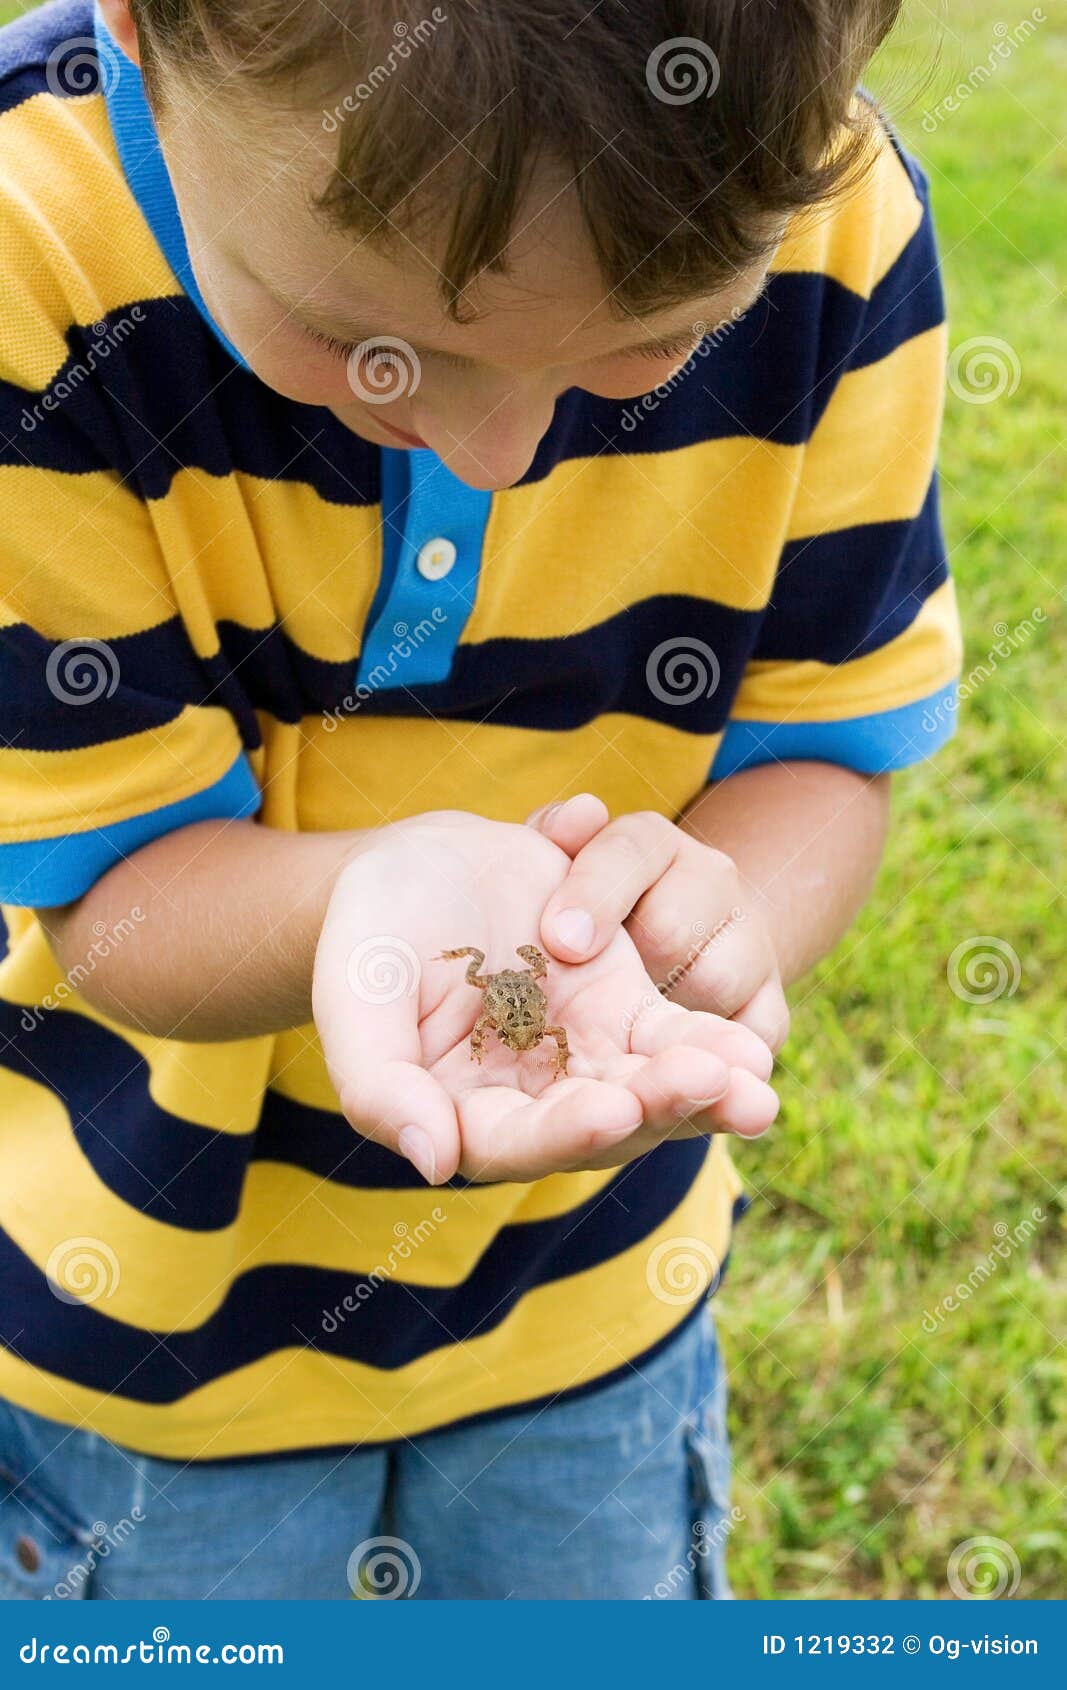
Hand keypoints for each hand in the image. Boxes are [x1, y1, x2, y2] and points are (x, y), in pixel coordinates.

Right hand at [312, 804, 777, 1184]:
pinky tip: (753, 1050)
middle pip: (605, 1124)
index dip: (566, 1132)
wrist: (410, 868)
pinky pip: (673, 1032)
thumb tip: (433, 1161)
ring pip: (652, 1087)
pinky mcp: (620, 1006)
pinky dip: (712, 1042)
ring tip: (753, 1083)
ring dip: (705, 1090)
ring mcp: (583, 1056)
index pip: (519, 1143)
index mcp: (462, 1116)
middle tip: (716, 1087)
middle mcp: (532, 1102)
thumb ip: (379, 1085)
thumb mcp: (356, 1000)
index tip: (613, 1109)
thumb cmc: (367, 937)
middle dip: (661, 1109)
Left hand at [530, 806, 789, 1052]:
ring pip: (716, 981)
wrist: (673, 950)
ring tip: (624, 1064)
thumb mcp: (559, 869)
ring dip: (669, 1025)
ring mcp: (747, 946)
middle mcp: (711, 884)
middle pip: (674, 927)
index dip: (595, 892)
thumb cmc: (586, 913)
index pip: (632, 849)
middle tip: (586, 1014)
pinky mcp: (769, 1009)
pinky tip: (671, 1092)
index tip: (560, 942)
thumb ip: (555, 838)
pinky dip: (718, 1068)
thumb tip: (580, 815)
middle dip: (632, 968)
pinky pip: (755, 1038)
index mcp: (652, 845)